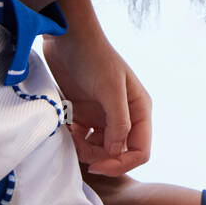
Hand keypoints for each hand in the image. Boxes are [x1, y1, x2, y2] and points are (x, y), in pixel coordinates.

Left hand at [44, 31, 150, 176]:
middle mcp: (124, 115)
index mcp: (139, 109)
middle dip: (98, 156)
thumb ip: (117, 122)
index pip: (140, 150)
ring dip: (83, 148)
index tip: (98, 166)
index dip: (121, 163)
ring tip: (70, 132)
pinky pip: (82, 138)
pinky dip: (73, 139)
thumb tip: (116, 152)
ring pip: (98, 148)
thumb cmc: (93, 57)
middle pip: (117, 153)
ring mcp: (103, 115)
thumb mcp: (110, 88)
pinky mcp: (84, 113)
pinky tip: (65, 126)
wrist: (67, 38)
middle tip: (77, 144)